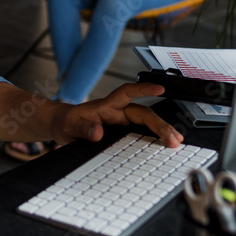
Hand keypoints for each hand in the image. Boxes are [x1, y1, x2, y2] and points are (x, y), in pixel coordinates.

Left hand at [50, 83, 183, 147]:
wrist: (61, 127)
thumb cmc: (66, 122)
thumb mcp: (69, 126)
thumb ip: (82, 129)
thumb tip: (97, 132)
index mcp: (106, 106)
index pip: (127, 93)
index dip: (143, 89)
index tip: (159, 89)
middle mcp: (117, 113)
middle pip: (143, 113)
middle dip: (160, 124)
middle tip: (173, 138)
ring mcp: (121, 123)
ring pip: (146, 124)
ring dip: (161, 132)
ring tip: (175, 142)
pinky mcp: (122, 134)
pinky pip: (141, 134)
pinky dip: (154, 139)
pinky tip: (164, 146)